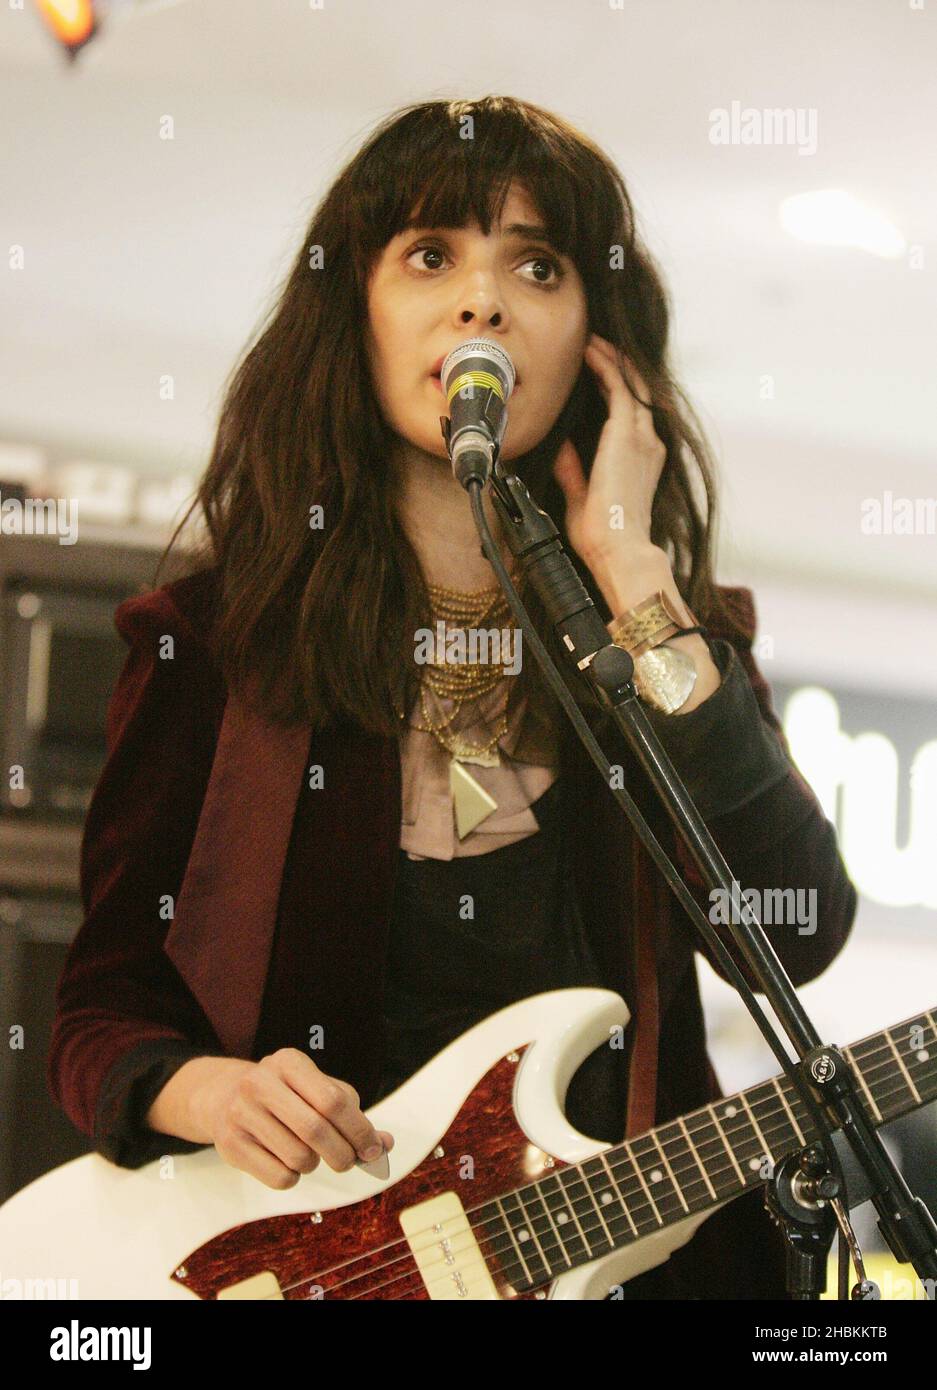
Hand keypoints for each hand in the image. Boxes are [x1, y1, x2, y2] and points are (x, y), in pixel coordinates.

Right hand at [192, 1051, 394, 1190]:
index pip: (334, 1100)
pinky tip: (286, 1160)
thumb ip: (351, 1113)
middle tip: (349, 1161)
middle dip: (342, 1154)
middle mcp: (261, 1083)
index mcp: (289, 1062)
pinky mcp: (230, 1145)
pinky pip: (280, 1177)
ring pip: (299, 1158)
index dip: (359, 1129)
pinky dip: (293, 1177)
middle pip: (316, 1130)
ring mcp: (241, 1114)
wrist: (222, 1096)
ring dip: (314, 1164)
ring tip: (307, 1151)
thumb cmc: (285, 1095)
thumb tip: (384, 1144)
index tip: (373, 1149)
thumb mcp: (316, 1089)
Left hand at [552, 333, 666, 566]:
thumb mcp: (580, 495)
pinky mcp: (627, 432)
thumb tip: (560, 446)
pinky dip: (605, 366)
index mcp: (641, 459)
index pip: (630, 413)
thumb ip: (572, 469)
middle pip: (635, 391)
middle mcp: (648, 443)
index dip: (615, 389)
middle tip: (596, 346)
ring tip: (593, 341)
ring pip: (629, 383)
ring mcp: (641, 436)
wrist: (617, 546)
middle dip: (617, 366)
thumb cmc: (602, 533)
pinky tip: (590, 351)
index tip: (597, 373)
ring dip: (611, 360)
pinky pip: (619, 386)